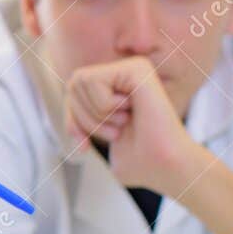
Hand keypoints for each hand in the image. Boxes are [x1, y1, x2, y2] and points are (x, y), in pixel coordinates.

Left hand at [63, 57, 202, 192]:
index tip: (85, 147)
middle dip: (83, 119)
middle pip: (72, 85)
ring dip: (96, 114)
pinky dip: (104, 105)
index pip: (72, 92)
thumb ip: (82, 121)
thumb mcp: (100, 140)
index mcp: (117, 87)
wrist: (165, 165)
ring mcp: (132, 67)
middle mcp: (125, 72)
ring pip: (80, 80)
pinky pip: (94, 80)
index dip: (71, 121)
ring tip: (123, 123)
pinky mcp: (137, 68)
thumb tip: (67, 119)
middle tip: (115, 133)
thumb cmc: (139, 160)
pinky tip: (129, 112)